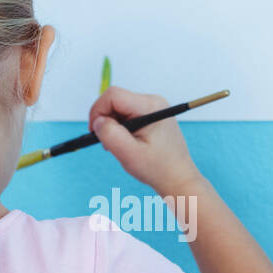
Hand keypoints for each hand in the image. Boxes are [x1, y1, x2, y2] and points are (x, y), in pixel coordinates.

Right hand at [88, 86, 202, 194]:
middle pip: (115, 100)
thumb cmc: (158, 168)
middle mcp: (153, 102)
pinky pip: (126, 115)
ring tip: (120, 147)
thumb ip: (110, 134)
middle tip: (108, 144)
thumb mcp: (129, 154)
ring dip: (112, 126)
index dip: (98, 111)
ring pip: (118, 108)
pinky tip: (126, 144)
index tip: (94, 131)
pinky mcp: (150, 115)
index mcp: (150, 107)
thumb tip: (98, 120)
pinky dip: (120, 128)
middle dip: (105, 120)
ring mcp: (152, 108)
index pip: (113, 96)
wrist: (177, 177)